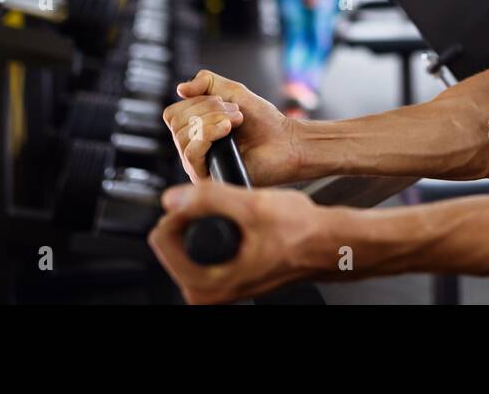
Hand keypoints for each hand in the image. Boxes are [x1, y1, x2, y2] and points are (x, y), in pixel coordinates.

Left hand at [147, 183, 328, 303]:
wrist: (326, 243)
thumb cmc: (300, 233)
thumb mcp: (253, 207)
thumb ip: (210, 199)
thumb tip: (172, 198)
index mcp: (205, 284)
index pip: (162, 238)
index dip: (182, 209)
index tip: (207, 198)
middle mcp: (206, 292)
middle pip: (172, 239)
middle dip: (195, 215)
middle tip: (229, 206)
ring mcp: (215, 285)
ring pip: (188, 239)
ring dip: (207, 218)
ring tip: (238, 213)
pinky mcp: (224, 276)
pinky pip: (203, 245)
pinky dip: (217, 226)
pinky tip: (240, 221)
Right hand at [163, 70, 304, 186]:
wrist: (286, 142)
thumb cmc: (263, 121)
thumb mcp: (233, 91)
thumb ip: (206, 82)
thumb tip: (180, 88)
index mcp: (194, 130)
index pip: (173, 113)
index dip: (196, 102)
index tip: (224, 102)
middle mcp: (191, 148)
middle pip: (176, 123)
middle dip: (208, 109)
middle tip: (235, 113)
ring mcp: (198, 164)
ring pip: (183, 136)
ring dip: (213, 120)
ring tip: (236, 121)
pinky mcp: (207, 177)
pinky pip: (191, 154)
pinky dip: (208, 135)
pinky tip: (228, 130)